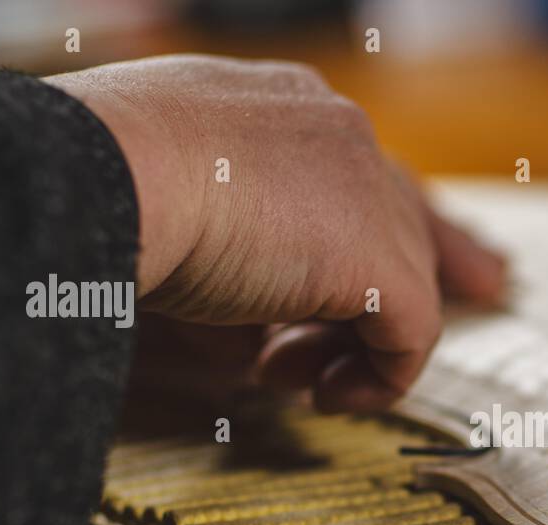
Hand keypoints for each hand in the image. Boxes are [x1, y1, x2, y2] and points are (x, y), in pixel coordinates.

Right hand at [45, 54, 505, 411]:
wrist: (108, 170)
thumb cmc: (106, 183)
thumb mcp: (165, 209)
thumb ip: (221, 260)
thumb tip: (244, 341)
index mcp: (282, 106)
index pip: (361, 170)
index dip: (393, 225)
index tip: (441, 275)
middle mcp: (337, 133)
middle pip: (403, 221)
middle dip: (394, 300)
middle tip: (330, 368)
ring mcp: (368, 190)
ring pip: (403, 283)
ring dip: (348, 347)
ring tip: (285, 377)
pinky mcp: (380, 259)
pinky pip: (411, 335)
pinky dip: (378, 379)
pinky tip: (325, 395)